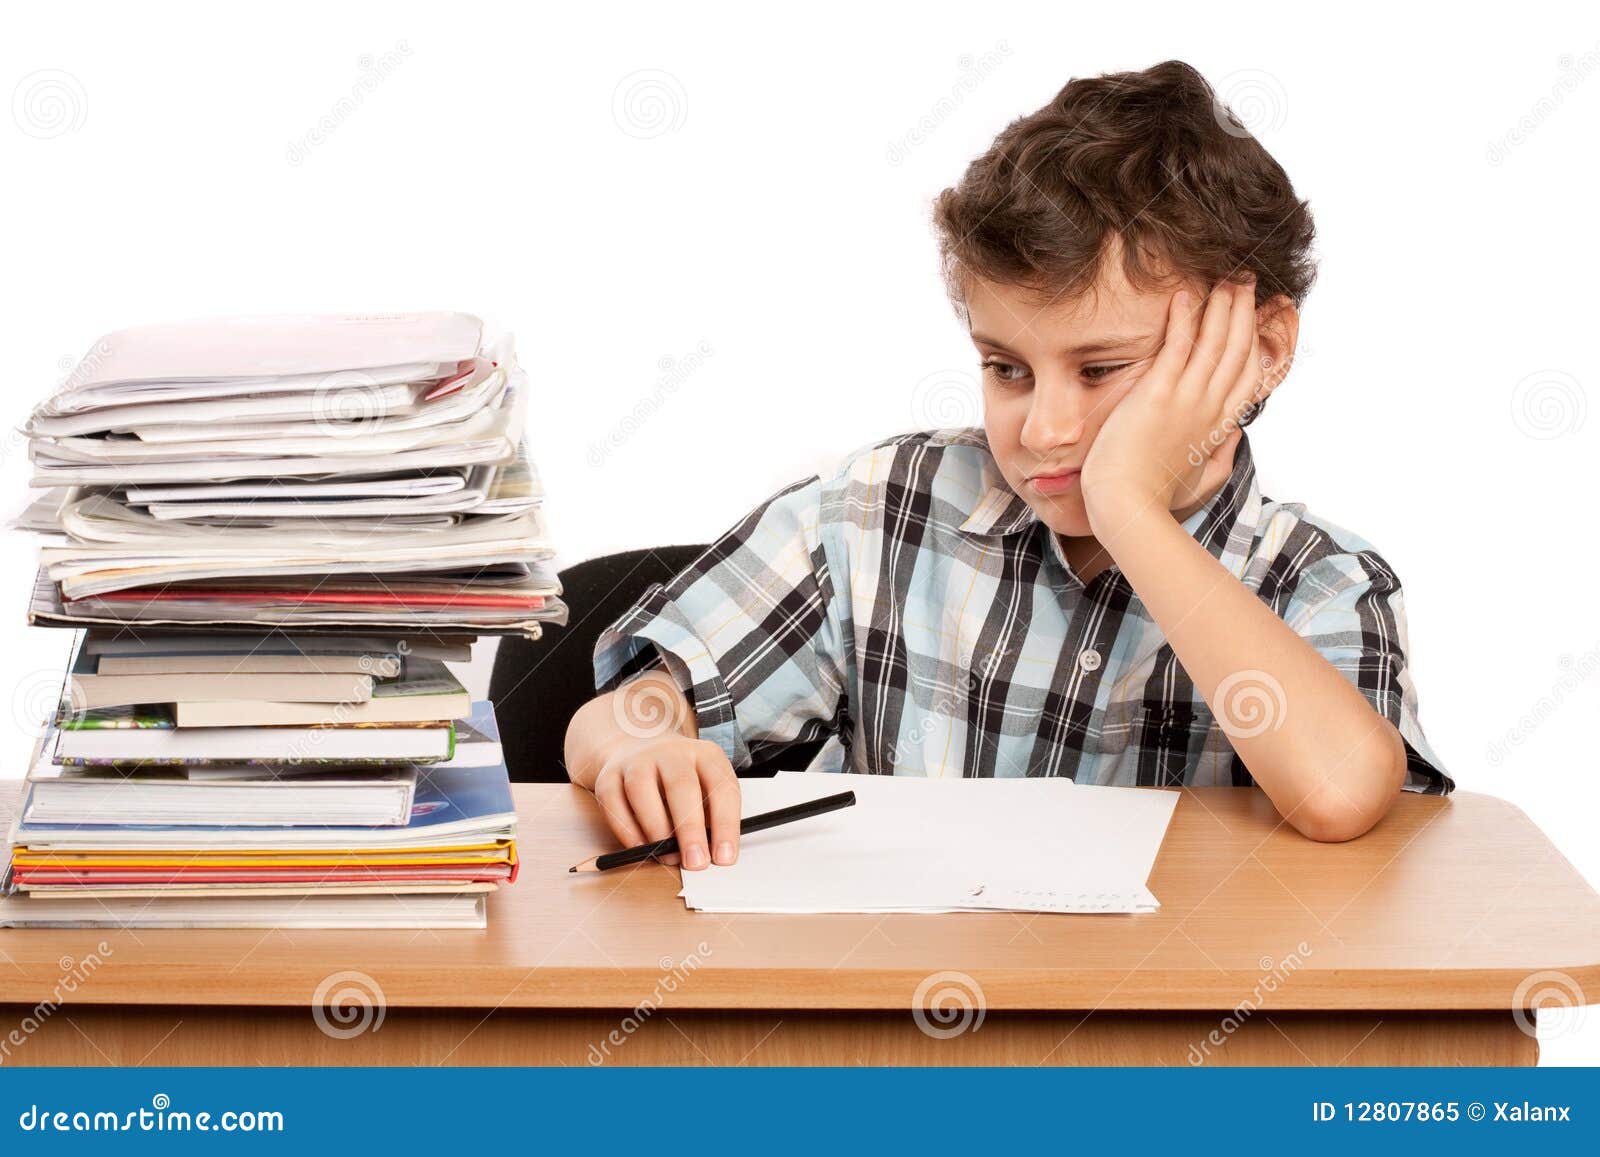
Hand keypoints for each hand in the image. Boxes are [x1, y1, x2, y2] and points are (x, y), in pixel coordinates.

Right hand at [591, 733, 740, 869]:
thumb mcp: (706, 789)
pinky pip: (614, 802)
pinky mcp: (609, 776)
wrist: (638, 751)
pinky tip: (641, 847)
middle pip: (682, 785)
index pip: (722, 786)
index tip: (725, 857)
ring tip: (668, 856)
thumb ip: (710, 817)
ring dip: (657, 828)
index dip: (725, 824)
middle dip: (690, 829)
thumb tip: (712, 854)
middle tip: (696, 862)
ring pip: (642, 789)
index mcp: (705, 754)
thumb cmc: (680, 781)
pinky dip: (627, 830)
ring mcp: (638, 761)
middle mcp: (671, 753)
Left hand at [1079, 276, 1269, 532]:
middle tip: (1246, 281)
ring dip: (1222, 306)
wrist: (1128, 508)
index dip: (1255, 341)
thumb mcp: (1199, 482)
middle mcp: (1209, 408)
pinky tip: (1187, 294)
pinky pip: (1178, 346)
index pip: (1247, 375)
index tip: (1257, 316)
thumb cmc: (1155, 500)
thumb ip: (1222, 458)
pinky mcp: (1158, 395)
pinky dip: (1184, 318)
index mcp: (1218, 427)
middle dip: (1244, 311)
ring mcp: (1187, 400)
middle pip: (1238, 349)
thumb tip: (1236, 438)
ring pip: (1215, 342)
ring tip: (1226, 277)